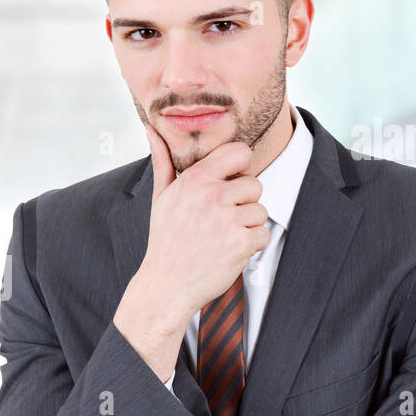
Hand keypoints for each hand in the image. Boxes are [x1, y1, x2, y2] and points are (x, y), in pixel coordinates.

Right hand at [114, 127, 269, 380]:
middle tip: (220, 221)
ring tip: (222, 238)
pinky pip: (262, 235)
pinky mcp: (240, 244)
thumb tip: (152, 130)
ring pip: (261, 211)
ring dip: (247, 226)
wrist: (165, 285)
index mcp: (195, 180)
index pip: (239, 153)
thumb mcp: (161, 198)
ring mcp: (227, 220)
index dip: (239, 169)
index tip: (228, 185)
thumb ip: (163, 161)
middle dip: (244, 203)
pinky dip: (250, 246)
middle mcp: (212, 196)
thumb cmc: (165, 241)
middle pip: (255, 184)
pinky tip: (228, 252)